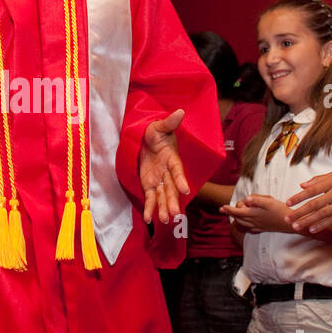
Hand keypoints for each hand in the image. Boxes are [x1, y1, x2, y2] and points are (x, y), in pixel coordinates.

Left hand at [140, 110, 189, 224]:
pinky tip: (148, 219)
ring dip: (163, 208)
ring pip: (163, 196)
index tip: (186, 190)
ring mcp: (160, 181)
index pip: (177, 170)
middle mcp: (168, 173)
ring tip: (164, 220)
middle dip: (173, 201)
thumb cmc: (155, 134)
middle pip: (172, 189)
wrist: (146, 141)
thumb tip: (180, 111)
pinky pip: (151, 199)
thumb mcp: (159, 127)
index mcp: (172, 159)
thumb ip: (168, 123)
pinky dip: (150, 208)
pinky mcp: (150, 186)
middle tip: (175, 214)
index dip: (181, 180)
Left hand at [219, 194, 291, 233]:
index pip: (237, 212)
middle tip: (224, 209)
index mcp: (254, 214)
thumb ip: (257, 200)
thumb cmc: (281, 211)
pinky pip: (248, 228)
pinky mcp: (261, 229)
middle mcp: (253, 221)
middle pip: (237, 218)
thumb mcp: (270, 202)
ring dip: (236, 218)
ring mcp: (257, 226)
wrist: (290, 223)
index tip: (222, 207)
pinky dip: (243, 225)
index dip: (228, 209)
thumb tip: (246, 199)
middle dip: (230, 213)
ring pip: (242, 223)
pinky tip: (244, 223)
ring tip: (232, 214)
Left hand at [284, 170, 331, 233]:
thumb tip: (301, 185)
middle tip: (287, 218)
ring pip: (323, 214)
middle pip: (315, 204)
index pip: (312, 190)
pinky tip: (312, 229)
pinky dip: (322, 225)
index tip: (287, 203)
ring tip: (296, 226)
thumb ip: (318, 180)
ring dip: (308, 221)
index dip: (299, 197)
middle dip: (300, 212)